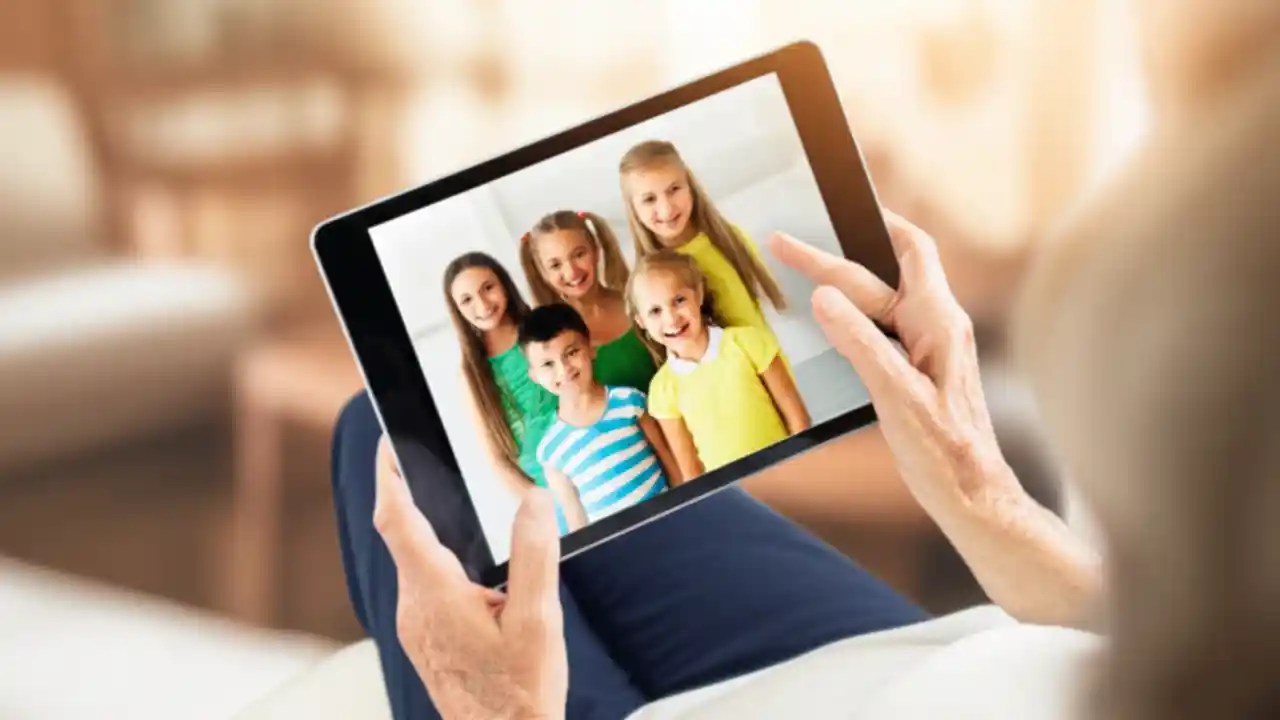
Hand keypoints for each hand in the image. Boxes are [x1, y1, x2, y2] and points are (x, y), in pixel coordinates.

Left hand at [373, 437, 566, 719]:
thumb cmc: (518, 693)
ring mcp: (414, 626)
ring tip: (449, 498)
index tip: (387, 442)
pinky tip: (468, 562)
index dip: (388, 476)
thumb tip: (534, 500)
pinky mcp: (425, 640)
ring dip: (426, 528)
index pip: (397, 520)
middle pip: (402, 536)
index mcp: (434, 593)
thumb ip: (534, 555)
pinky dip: (437, 558)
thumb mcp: (537, 620)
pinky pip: (423, 585)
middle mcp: (413, 607)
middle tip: (425, 457)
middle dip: (409, 493)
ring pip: (413, 562)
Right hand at [769, 210, 1013, 509]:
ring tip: (801, 281)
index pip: (910, 250)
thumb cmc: (944, 452)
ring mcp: (930, 350)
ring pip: (883, 303)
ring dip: (843, 289)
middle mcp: (939, 327)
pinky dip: (850, 321)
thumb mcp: (896, 395)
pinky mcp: (919, 373)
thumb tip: (824, 297)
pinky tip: (827, 332)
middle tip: (783, 246)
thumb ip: (860, 342)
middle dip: (833, 259)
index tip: (835, 208)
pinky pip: (881, 331)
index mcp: (940, 321)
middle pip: (884, 276)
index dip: (876, 221)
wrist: (973, 497)